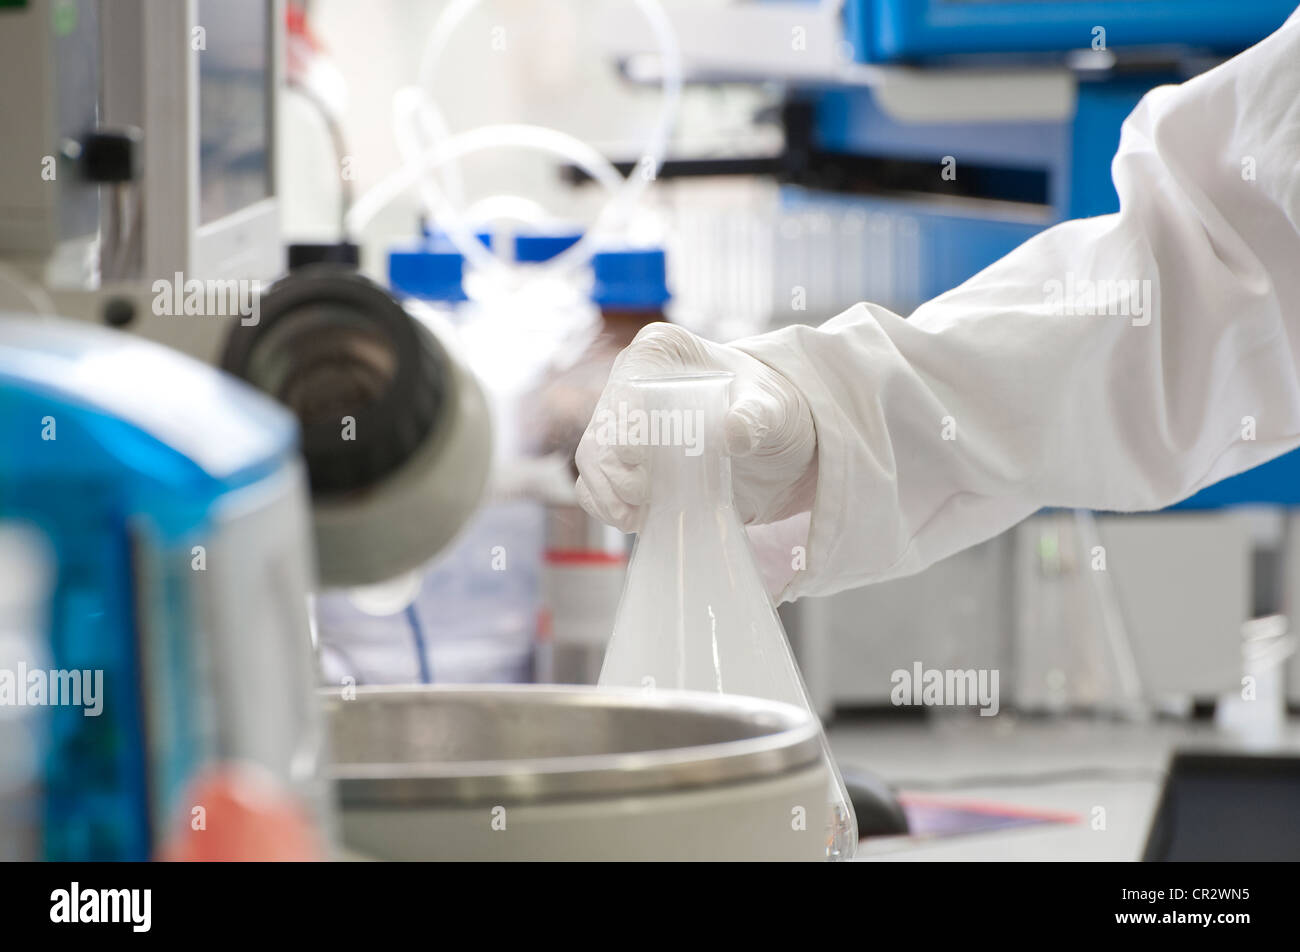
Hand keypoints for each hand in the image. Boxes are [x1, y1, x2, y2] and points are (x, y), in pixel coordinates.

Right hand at [575, 323, 817, 531]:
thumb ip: (758, 416)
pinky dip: (607, 507)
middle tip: (651, 496)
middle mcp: (630, 382)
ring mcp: (622, 422)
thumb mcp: (776, 409)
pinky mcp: (623, 459)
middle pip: (602, 432)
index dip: (631, 433)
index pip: (625, 391)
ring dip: (611, 495)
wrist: (778, 442)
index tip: (651, 463)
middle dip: (619, 473)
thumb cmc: (775, 409)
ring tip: (643, 514)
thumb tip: (734, 433)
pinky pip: (594, 485)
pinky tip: (637, 519)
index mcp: (658, 350)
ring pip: (592, 461)